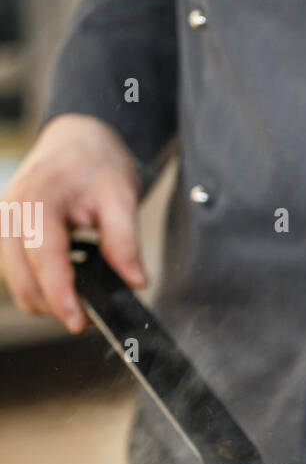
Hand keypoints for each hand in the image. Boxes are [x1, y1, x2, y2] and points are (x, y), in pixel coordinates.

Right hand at [0, 114, 145, 332]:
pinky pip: (18, 275)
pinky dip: (42, 286)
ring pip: (17, 284)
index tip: (80, 322)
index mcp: (37, 199)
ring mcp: (2, 225)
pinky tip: (68, 278)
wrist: (76, 140)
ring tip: (85, 293)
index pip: (43, 259)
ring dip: (48, 297)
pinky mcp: (5, 236)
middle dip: (56, 304)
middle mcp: (10, 213)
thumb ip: (126, 240)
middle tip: (93, 313)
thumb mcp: (122, 195)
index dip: (61, 296)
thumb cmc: (96, 162)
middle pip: (23, 280)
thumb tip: (135, 282)